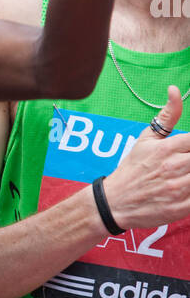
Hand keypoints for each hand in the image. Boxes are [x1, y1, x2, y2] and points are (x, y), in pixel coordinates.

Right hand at [103, 87, 189, 228]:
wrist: (114, 203)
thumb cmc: (132, 168)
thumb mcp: (146, 139)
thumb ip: (167, 115)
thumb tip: (175, 90)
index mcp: (167, 148)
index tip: (189, 148)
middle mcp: (174, 167)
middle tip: (188, 161)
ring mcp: (178, 189)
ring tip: (186, 171)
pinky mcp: (180, 208)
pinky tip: (186, 185)